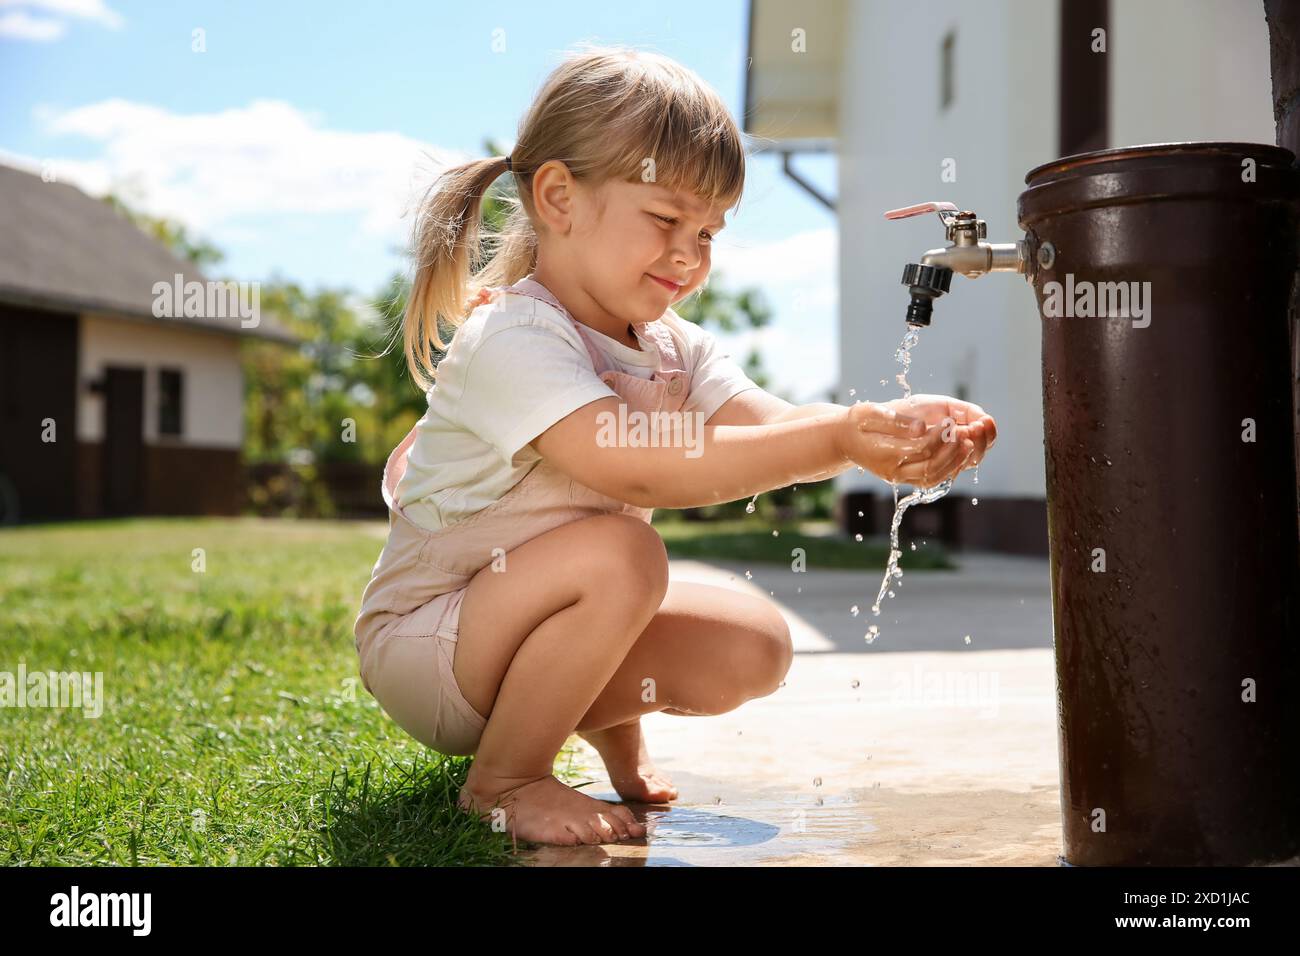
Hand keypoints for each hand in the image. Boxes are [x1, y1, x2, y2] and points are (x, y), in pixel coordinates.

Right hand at [835, 398, 994, 485]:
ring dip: (955, 462)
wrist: (844, 440)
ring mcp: (900, 477)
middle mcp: (893, 471)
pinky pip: (931, 479)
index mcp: (884, 453)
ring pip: (933, 477)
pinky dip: (949, 468)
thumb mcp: (868, 413)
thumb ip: (893, 421)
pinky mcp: (906, 477)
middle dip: (952, 451)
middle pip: (931, 467)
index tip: (949, 421)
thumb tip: (920, 427)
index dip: (939, 436)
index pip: (920, 448)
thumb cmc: (857, 423)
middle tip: (965, 433)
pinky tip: (959, 453)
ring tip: (969, 443)